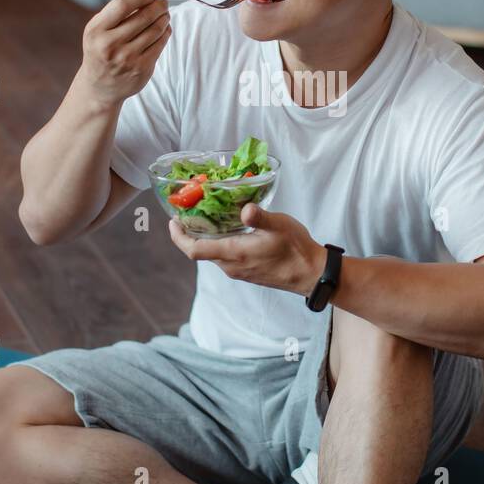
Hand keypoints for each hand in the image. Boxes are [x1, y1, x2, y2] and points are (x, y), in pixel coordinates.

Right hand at [75, 0, 170, 108]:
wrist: (100, 86)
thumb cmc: (101, 49)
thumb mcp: (100, 27)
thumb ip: (119, 6)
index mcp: (97, 30)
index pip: (123, 4)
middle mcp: (110, 44)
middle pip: (144, 16)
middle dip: (158, 5)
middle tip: (163, 2)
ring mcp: (127, 58)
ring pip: (155, 30)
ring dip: (164, 18)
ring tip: (165, 14)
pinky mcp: (141, 69)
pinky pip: (160, 44)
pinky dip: (165, 32)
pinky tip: (165, 28)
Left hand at [168, 204, 323, 294]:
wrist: (311, 274)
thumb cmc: (296, 250)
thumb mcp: (279, 226)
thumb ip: (260, 217)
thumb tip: (245, 209)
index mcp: (234, 254)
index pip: (194, 250)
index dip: (178, 236)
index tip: (172, 221)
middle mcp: (231, 266)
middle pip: (199, 251)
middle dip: (189, 233)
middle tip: (187, 211)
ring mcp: (238, 270)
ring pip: (211, 253)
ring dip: (204, 237)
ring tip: (205, 216)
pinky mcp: (246, 271)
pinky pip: (223, 257)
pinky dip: (217, 243)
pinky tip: (226, 228)